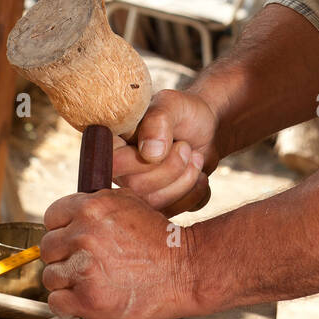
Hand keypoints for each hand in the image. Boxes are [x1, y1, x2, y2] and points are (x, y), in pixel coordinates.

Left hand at [39, 186, 199, 318]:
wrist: (184, 270)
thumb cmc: (159, 240)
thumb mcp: (128, 203)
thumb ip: (95, 205)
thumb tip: (68, 215)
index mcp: (91, 208)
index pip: (51, 217)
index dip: (62, 230)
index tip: (72, 241)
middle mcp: (83, 235)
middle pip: (47, 248)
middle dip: (63, 257)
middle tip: (84, 264)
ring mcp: (83, 268)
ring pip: (50, 276)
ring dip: (66, 282)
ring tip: (91, 282)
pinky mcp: (88, 298)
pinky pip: (56, 302)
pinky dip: (68, 305)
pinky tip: (87, 299)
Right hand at [112, 89, 219, 215]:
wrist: (207, 127)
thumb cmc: (183, 112)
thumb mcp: (172, 105)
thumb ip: (158, 121)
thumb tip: (150, 153)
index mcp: (111, 143)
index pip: (115, 164)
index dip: (146, 161)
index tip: (173, 143)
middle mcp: (118, 170)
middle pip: (137, 187)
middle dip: (172, 168)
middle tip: (187, 148)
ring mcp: (137, 190)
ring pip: (155, 204)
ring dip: (186, 180)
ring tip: (195, 157)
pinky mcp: (158, 204)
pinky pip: (175, 212)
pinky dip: (195, 194)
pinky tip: (200, 175)